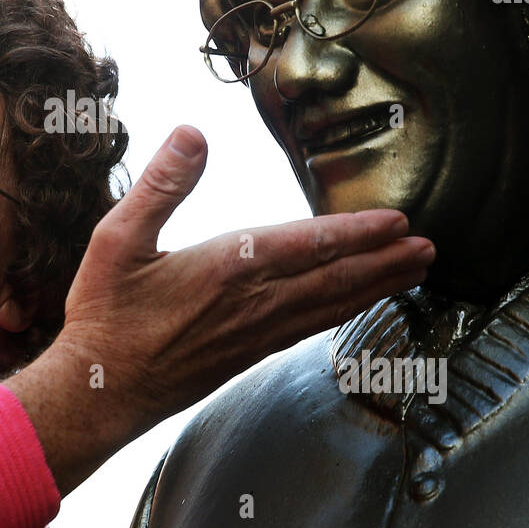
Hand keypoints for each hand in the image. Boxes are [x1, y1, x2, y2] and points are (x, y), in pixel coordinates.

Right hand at [5, 125, 433, 496]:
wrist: (99, 393)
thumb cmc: (106, 317)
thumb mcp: (118, 239)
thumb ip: (161, 185)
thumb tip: (192, 134)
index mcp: (225, 268)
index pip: (307, 245)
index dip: (356, 232)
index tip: (397, 221)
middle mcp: (251, 304)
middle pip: (335, 279)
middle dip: (386, 262)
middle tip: (430, 249)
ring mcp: (254, 334)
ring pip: (329, 307)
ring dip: (376, 288)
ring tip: (412, 274)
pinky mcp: (247, 355)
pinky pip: (309, 329)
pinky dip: (342, 314)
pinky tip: (353, 308)